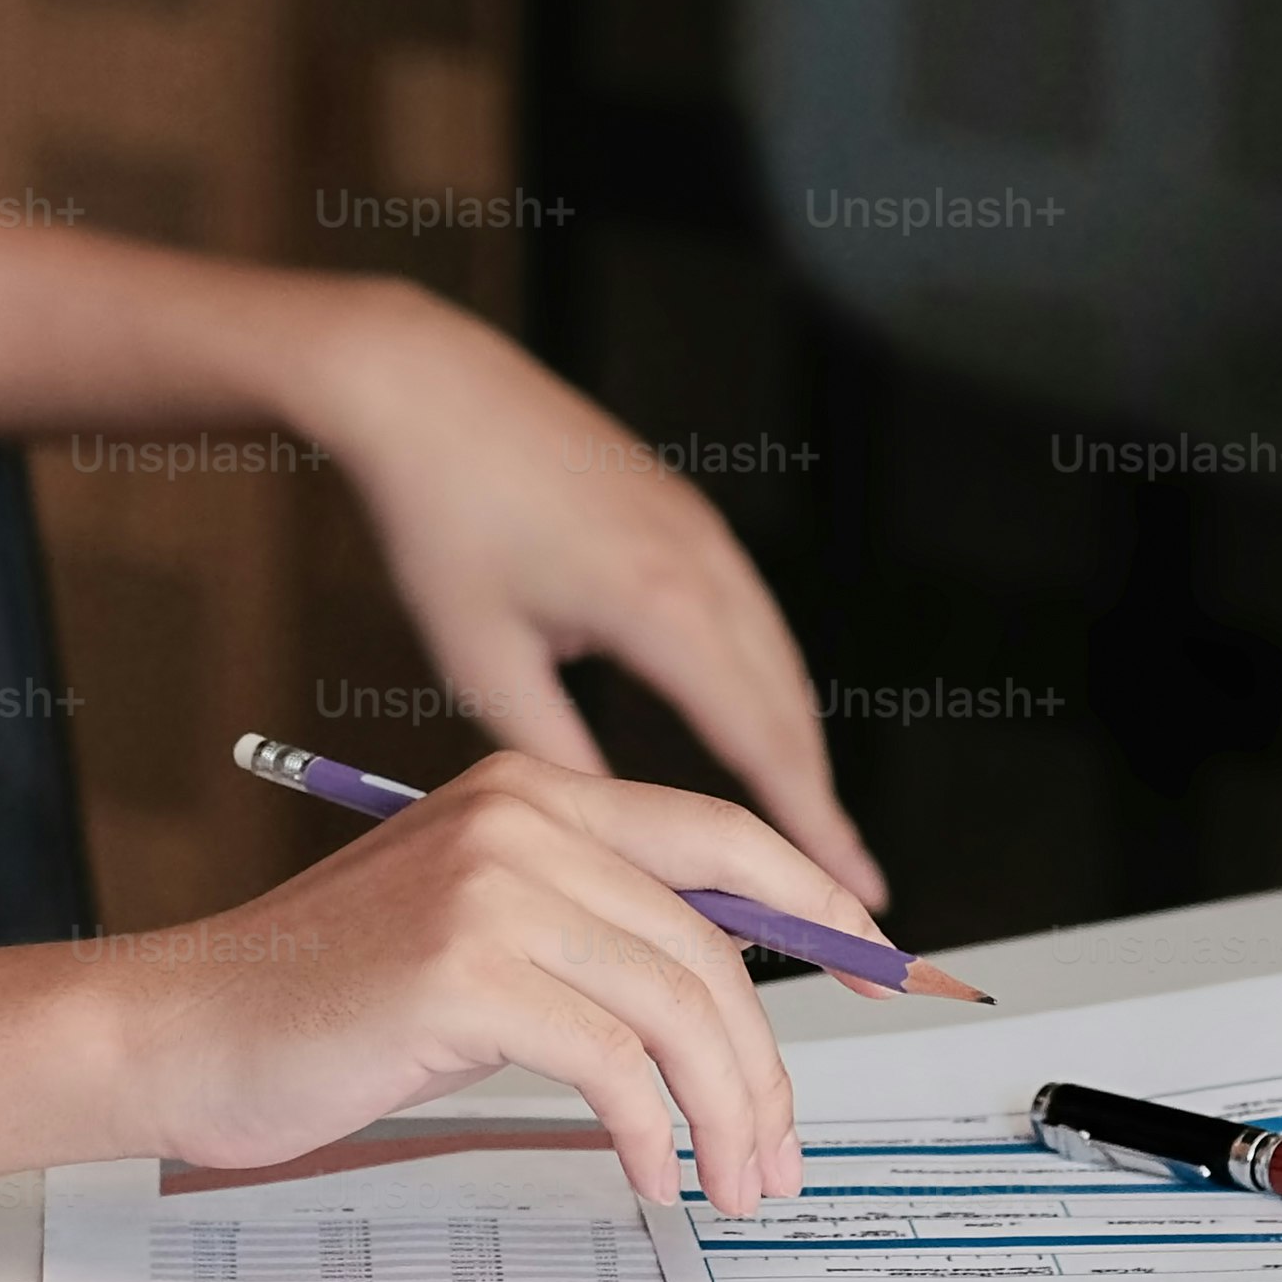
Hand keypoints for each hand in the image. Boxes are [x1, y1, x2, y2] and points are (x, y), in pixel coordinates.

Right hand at [92, 754, 886, 1215]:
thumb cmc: (314, 997)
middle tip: (780, 1151)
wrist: (181, 1029)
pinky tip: (650, 1176)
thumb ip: (582, 929)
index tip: (878, 972)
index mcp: (531, 791)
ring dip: (725, 1114)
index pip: (722, 838)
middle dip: (767, 1064)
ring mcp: (494, 887)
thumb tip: (711, 994)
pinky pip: (614, 1062)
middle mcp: (522, 818)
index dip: (816, 908)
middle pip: (712, 943)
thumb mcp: (469, 929)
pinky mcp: (466, 971)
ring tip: (732, 1183)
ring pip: (679, 1005)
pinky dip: (651, 1132)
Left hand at [291, 286, 887, 910]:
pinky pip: (756, 622)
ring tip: (812, 830)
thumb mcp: (483, 663)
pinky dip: (771, 691)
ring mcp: (705, 535)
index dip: (813, 827)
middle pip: (792, 711)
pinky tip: (759, 730)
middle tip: (849, 891)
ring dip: (800, 748)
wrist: (427, 390)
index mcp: (662, 609)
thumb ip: (556, 753)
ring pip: (781, 666)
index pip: (763, 744)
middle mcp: (705, 567)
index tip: (853, 891)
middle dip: (823, 806)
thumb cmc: (439, 521)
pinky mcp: (688, 518)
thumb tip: (611, 831)